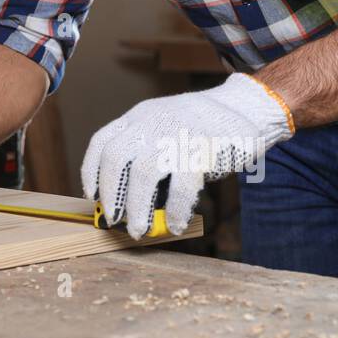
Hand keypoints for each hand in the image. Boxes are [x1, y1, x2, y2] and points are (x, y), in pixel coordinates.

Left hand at [80, 73, 294, 237]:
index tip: (92, 194)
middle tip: (113, 219)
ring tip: (138, 229)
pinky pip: (182, 186)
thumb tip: (127, 198)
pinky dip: (176, 210)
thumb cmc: (202, 128)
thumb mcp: (165, 128)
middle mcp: (152, 122)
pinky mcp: (202, 149)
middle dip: (111, 193)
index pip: (103, 141)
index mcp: (139, 117)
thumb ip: (146, 151)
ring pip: (144, 173)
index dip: (91, 170)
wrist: (246, 108)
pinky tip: (176, 225)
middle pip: (117, 158)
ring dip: (138, 206)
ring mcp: (176, 133)